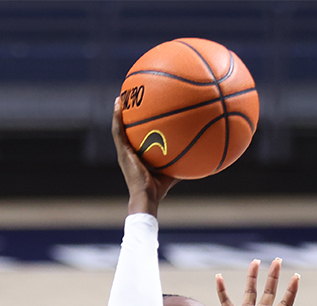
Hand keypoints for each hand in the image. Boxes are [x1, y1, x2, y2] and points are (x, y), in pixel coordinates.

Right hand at [113, 96, 177, 216]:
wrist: (147, 197)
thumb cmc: (159, 190)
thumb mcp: (173, 171)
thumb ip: (182, 162)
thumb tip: (199, 155)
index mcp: (137, 156)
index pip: (135, 138)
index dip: (136, 125)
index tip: (140, 112)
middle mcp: (128, 152)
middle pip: (125, 130)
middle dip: (126, 115)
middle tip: (129, 99)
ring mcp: (123, 152)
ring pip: (118, 128)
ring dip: (118, 113)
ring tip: (119, 97)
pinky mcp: (122, 152)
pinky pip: (118, 131)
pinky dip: (117, 118)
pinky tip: (118, 104)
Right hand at [216, 260, 305, 305]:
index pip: (285, 302)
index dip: (291, 290)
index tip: (296, 276)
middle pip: (269, 291)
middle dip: (273, 276)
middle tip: (277, 261)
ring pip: (250, 290)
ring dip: (252, 276)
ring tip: (255, 262)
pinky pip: (225, 299)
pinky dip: (221, 289)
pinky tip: (219, 277)